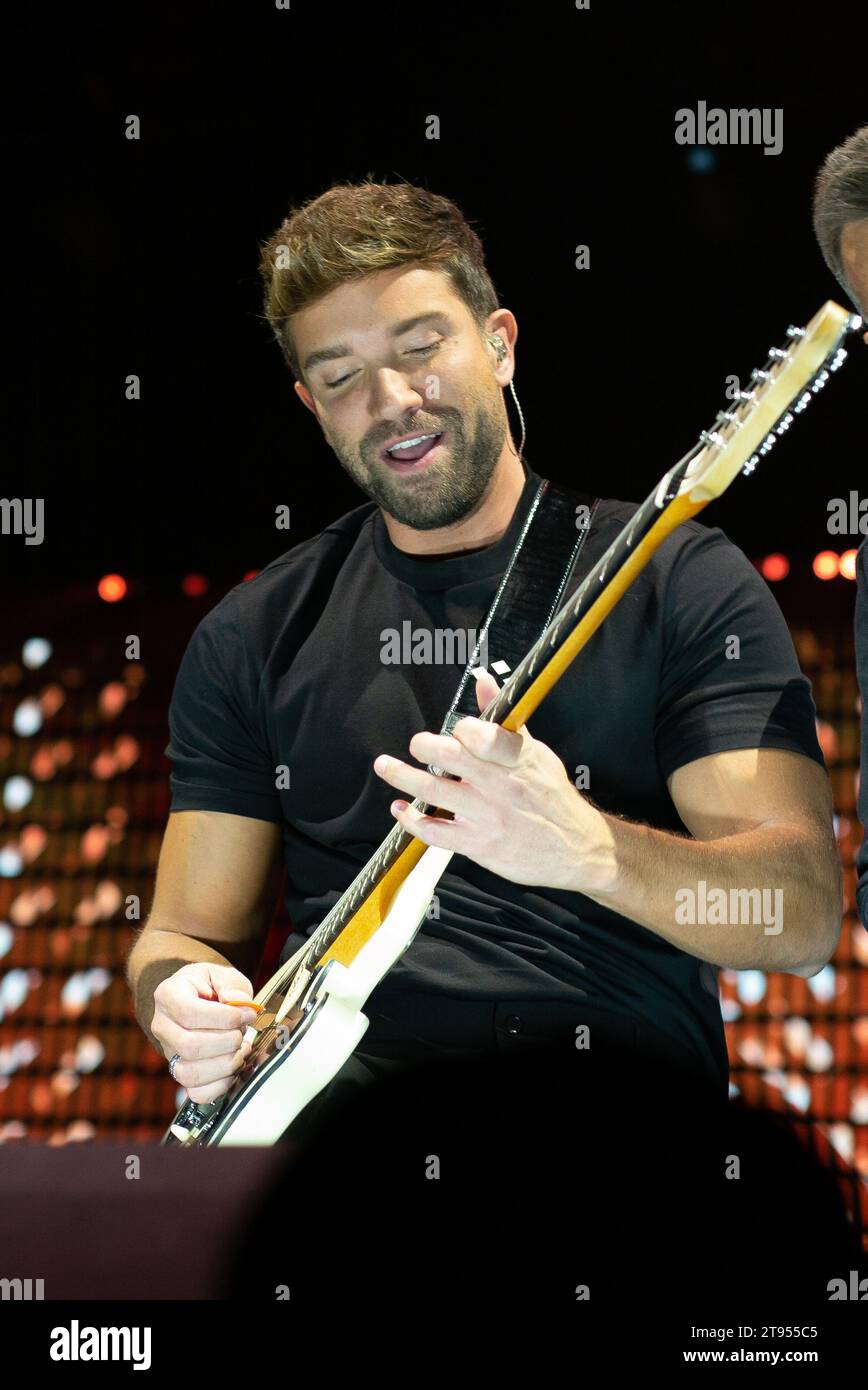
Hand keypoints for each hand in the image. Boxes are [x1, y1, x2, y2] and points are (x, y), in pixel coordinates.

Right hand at [151, 962, 258, 1103]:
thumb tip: (239, 1004)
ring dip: (225, 1064)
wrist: (198, 997)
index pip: (190, 1014)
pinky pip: (197, 1093)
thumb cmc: (209, 986)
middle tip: (242, 1032)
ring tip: (240, 1049)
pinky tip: (233, 1067)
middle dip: (227, 1041)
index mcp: (168, 995)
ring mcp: (169, 1053)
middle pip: (189, 1046)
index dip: (224, 1018)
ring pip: (190, 1074)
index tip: (246, 1016)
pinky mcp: (180, 1073)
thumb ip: (232, 986)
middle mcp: (163, 1026)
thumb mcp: (222, 974)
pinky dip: (221, 1084)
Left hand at [372, 667, 614, 892]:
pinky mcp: (479, 845)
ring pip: (435, 792)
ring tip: (385, 766)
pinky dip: (412, 820)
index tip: (457, 729)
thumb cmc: (553, 797)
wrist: (577, 849)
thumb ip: (503, 721)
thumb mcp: (537, 754)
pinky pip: (436, 832)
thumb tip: (481, 681)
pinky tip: (400, 809)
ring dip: (404, 777)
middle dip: (425, 747)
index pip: (485, 736)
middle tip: (415, 743)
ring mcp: (488, 817)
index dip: (465, 729)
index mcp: (518, 759)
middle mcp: (502, 786)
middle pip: (452, 759)